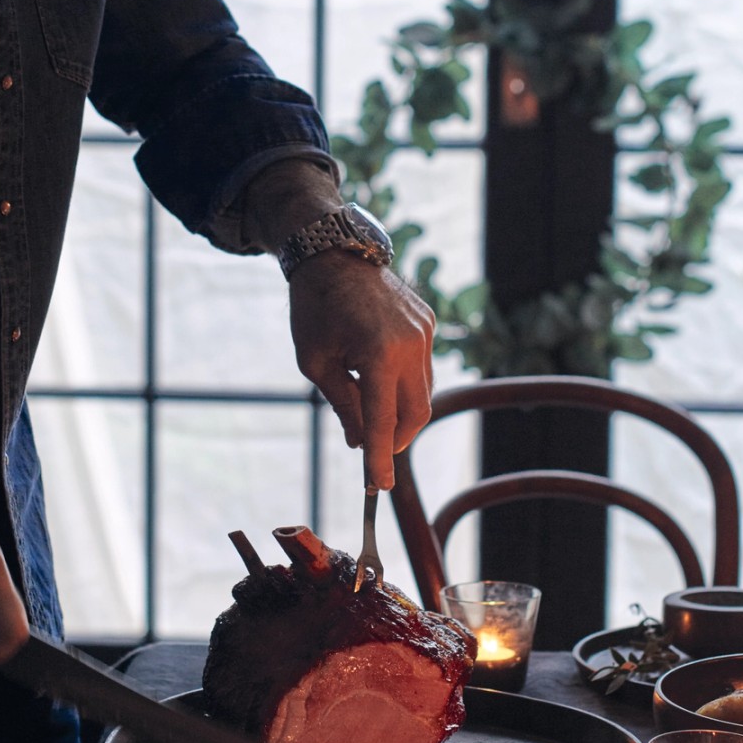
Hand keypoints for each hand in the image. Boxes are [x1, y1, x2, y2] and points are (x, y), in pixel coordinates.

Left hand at [288, 254, 434, 488]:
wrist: (333, 254)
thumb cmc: (315, 309)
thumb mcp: (316, 363)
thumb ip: (343, 405)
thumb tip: (360, 444)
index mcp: (377, 354)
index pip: (383, 421)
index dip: (380, 459)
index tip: (378, 488)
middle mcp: (410, 344)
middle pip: (415, 413)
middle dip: (396, 439)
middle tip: (373, 453)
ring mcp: (424, 332)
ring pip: (423, 392)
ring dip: (399, 409)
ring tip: (366, 401)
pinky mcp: (428, 323)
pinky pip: (422, 367)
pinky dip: (403, 382)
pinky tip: (378, 373)